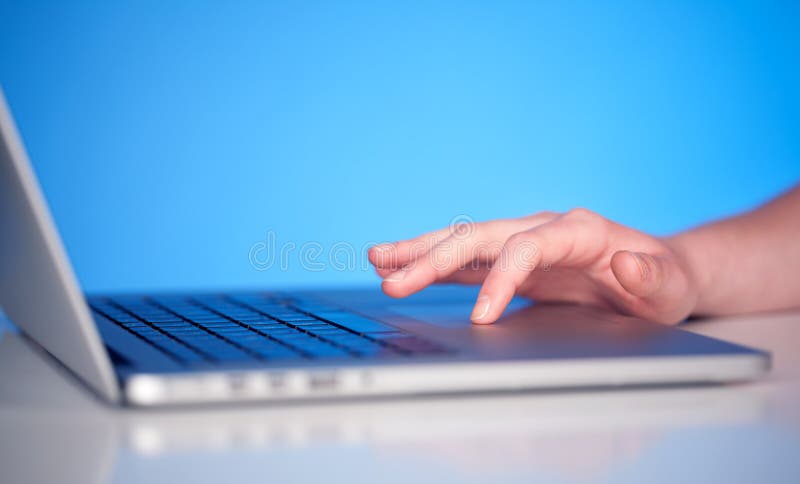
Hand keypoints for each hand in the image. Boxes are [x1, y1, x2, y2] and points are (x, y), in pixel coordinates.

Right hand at [368, 209, 699, 324]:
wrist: (658, 274)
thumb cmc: (664, 282)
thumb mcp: (670, 285)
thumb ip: (650, 276)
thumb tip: (624, 263)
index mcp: (578, 231)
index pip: (526, 248)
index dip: (500, 280)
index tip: (481, 319)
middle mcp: (543, 229)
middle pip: (479, 236)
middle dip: (433, 257)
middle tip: (391, 276)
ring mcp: (525, 242)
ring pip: (464, 241)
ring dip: (420, 250)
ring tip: (377, 258)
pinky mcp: (515, 261)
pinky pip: (468, 261)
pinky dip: (434, 263)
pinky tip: (401, 266)